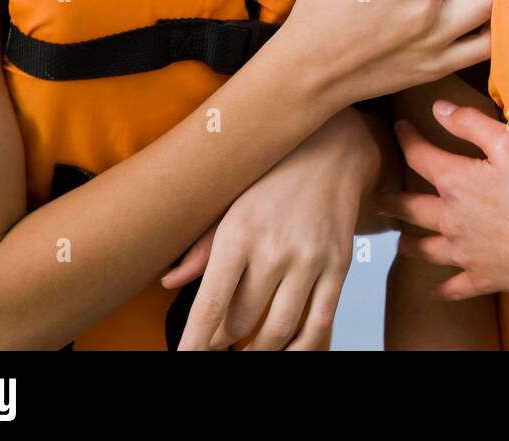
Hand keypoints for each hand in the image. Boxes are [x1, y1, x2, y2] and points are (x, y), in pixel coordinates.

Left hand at [161, 108, 377, 349]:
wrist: (334, 148)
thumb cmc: (273, 176)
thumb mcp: (231, 202)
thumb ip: (202, 246)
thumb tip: (168, 282)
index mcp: (240, 232)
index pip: (211, 304)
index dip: (194, 342)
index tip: (185, 361)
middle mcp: (275, 248)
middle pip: (242, 322)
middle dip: (223, 341)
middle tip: (216, 343)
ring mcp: (311, 259)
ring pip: (279, 330)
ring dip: (259, 350)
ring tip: (246, 351)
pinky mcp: (340, 264)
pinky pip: (320, 323)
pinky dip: (300, 347)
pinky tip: (285, 350)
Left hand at [376, 101, 508, 299]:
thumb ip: (471, 123)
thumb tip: (438, 108)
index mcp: (456, 182)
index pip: (420, 156)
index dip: (406, 139)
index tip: (399, 127)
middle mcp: (451, 220)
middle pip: (411, 209)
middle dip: (392, 201)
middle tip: (378, 198)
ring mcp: (465, 253)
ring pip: (426, 250)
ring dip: (410, 245)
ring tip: (400, 243)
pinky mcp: (483, 278)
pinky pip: (454, 286)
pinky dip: (442, 288)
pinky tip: (436, 289)